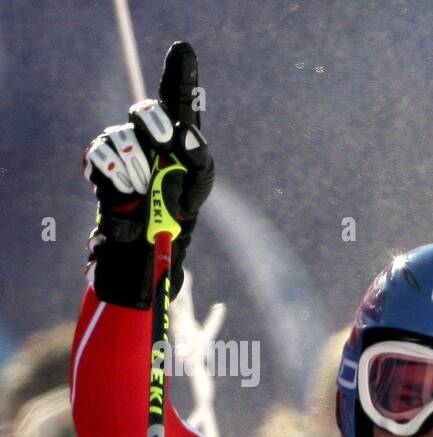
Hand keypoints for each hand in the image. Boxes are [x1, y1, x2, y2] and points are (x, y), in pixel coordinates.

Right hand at [82, 41, 214, 307]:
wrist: (148, 256)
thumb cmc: (178, 219)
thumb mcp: (199, 189)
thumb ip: (198, 157)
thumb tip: (184, 133)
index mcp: (178, 142)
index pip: (178, 99)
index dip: (180, 72)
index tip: (183, 49)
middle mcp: (148, 142)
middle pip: (146, 111)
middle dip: (156, 123)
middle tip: (168, 143)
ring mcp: (122, 153)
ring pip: (119, 137)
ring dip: (134, 163)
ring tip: (144, 188)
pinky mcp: (100, 172)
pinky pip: (98, 159)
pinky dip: (112, 176)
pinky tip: (125, 193)